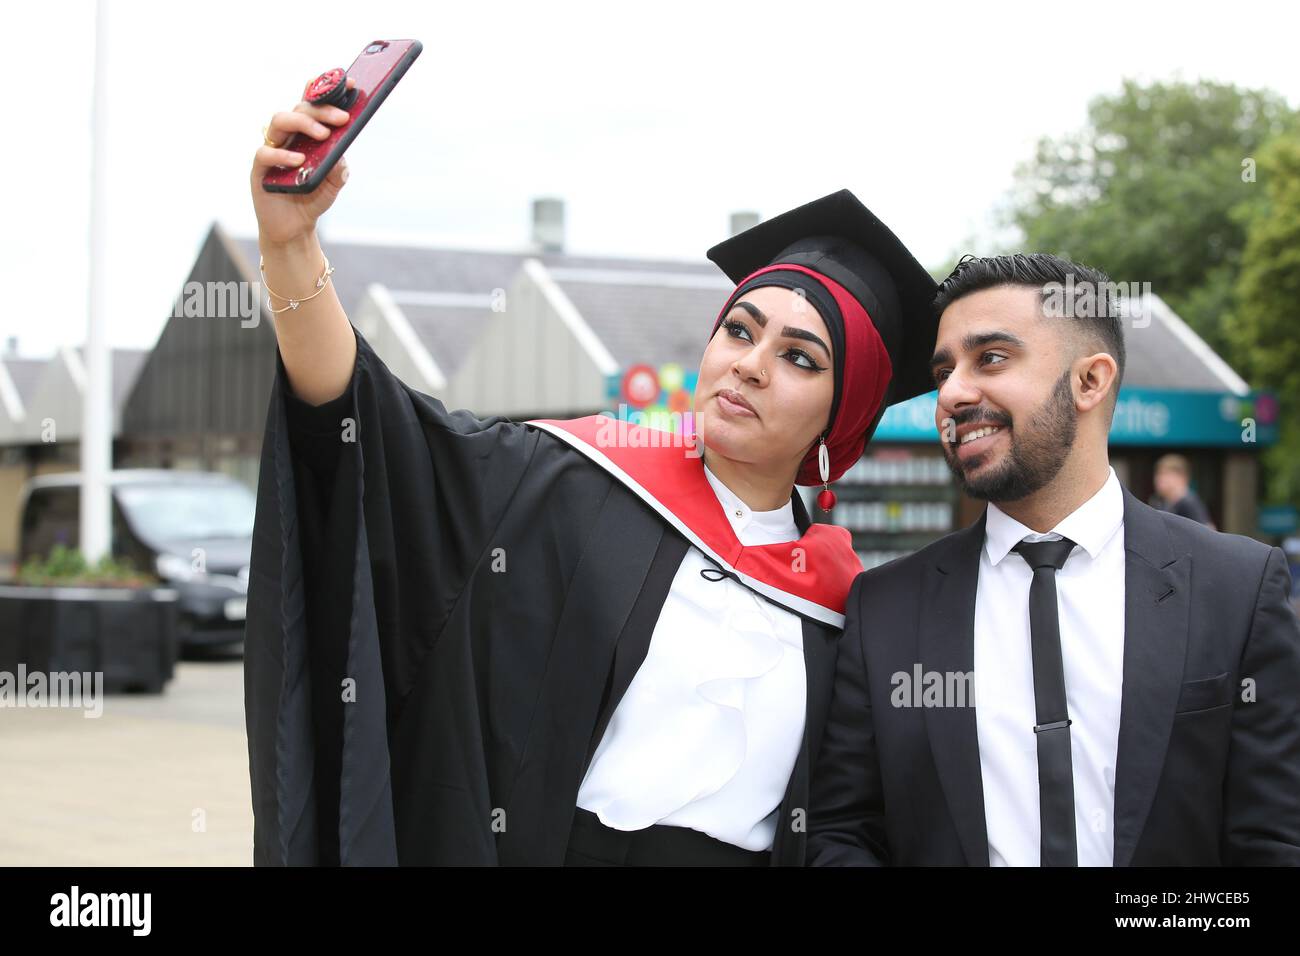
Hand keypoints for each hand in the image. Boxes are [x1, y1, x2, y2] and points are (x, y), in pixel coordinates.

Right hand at [249, 76, 355, 246]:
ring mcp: (273, 149)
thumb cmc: (312, 198)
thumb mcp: (333, 184)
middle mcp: (288, 135)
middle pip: (299, 108)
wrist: (294, 227)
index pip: (313, 104)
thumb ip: (339, 169)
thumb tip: (340, 155)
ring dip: (303, 123)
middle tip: (342, 118)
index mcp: (306, 133)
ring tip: (322, 135)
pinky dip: (283, 155)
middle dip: (322, 109)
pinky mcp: (260, 168)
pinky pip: (266, 153)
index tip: (352, 84)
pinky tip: (298, 160)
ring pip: (280, 120)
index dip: (328, 91)